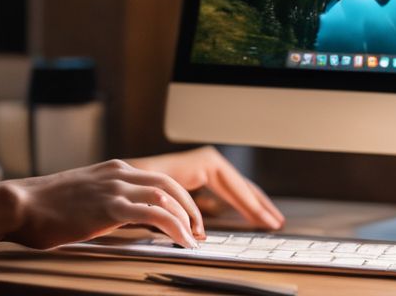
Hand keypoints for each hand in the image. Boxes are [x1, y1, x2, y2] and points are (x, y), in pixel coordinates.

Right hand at [3, 159, 203, 249]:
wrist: (19, 205)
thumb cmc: (43, 207)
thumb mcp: (84, 197)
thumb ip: (109, 202)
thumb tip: (128, 219)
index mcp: (114, 169)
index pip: (159, 179)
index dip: (180, 198)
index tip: (189, 218)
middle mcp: (119, 174)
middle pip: (170, 184)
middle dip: (190, 207)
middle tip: (198, 230)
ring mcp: (115, 188)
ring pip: (167, 196)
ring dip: (186, 218)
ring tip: (193, 238)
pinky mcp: (110, 207)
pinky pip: (154, 214)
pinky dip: (174, 226)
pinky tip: (181, 240)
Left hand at [128, 146, 284, 230]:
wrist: (118, 182)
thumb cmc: (137, 186)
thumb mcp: (160, 197)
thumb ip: (182, 212)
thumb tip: (198, 232)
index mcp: (203, 163)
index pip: (236, 186)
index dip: (251, 205)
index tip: (264, 220)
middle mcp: (206, 162)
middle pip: (241, 184)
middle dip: (259, 204)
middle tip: (276, 222)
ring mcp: (203, 169)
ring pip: (236, 187)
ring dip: (253, 204)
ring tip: (271, 219)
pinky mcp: (198, 179)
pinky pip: (226, 191)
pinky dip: (239, 203)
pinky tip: (248, 215)